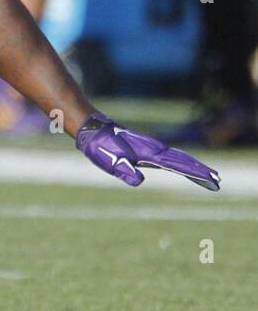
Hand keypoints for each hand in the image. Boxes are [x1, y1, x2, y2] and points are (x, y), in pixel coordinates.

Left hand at [75, 113, 219, 190]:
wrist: (92, 129)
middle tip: (217, 180)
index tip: (211, 179)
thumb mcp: (110, 163)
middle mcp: (154, 148)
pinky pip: (169, 155)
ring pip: (178, 156)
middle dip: (200, 170)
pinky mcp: (146, 146)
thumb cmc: (101, 147)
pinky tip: (182, 166)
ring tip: (207, 175)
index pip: (178, 165)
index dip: (195, 173)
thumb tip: (140, 181)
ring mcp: (151, 146)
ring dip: (193, 165)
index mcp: (149, 154)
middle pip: (183, 160)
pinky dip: (181, 161)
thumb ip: (126, 172)